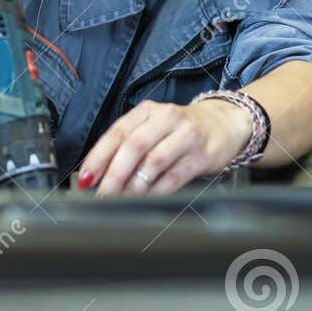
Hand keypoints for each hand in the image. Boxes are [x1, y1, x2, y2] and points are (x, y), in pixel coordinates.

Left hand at [77, 98, 253, 195]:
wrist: (225, 123)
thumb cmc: (182, 129)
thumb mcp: (154, 126)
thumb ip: (129, 144)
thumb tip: (99, 174)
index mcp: (148, 110)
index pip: (117, 133)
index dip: (98, 157)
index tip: (86, 178)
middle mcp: (166, 118)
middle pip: (134, 146)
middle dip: (114, 174)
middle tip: (103, 194)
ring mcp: (186, 135)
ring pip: (153, 162)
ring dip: (134, 185)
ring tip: (122, 200)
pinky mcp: (201, 155)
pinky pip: (174, 177)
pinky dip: (157, 191)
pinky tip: (147, 199)